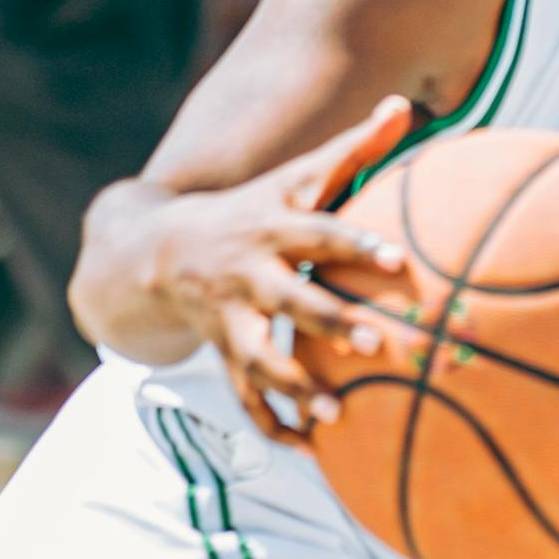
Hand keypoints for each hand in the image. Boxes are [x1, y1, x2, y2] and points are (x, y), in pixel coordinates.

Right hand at [154, 94, 418, 438]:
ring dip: (295, 387)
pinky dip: (274, 426)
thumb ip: (351, 147)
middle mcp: (249, 274)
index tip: (396, 260)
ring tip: (337, 415)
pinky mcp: (222, 355)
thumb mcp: (291, 176)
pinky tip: (311, 453)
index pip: (316, 231)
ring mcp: (230, 319)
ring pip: (258, 357)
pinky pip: (244, 397)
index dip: (354, 244)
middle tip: (376, 344)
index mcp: (271, 227)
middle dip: (328, 323)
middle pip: (289, 299)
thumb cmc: (249, 209)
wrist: (154, 251)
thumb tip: (404, 105)